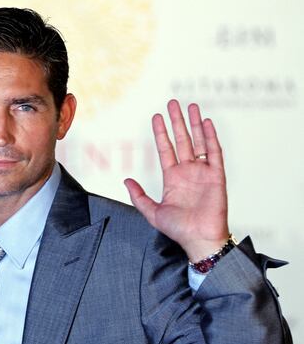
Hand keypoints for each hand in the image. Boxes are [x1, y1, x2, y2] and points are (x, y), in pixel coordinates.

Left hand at [124, 99, 229, 261]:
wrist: (199, 239)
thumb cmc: (179, 229)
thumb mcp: (152, 212)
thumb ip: (138, 196)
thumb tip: (126, 180)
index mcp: (172, 178)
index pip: (165, 149)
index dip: (161, 133)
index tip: (156, 117)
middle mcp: (188, 172)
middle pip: (181, 140)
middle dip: (177, 121)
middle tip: (172, 103)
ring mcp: (203, 172)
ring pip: (198, 141)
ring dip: (194, 123)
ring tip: (190, 106)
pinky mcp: (217, 176)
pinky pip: (214, 152)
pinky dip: (211, 137)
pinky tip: (206, 122)